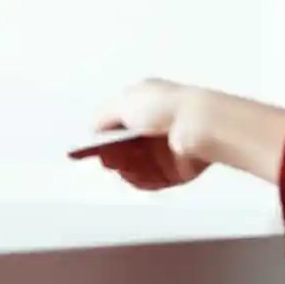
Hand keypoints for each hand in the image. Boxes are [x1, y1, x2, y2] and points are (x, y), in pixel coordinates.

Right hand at [80, 78, 210, 189]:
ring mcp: (164, 149)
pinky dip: (142, 179)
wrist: (199, 126)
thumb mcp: (123, 102)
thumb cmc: (167, 107)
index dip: (100, 137)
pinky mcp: (174, 170)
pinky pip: (150, 180)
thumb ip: (103, 115)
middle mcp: (154, 126)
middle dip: (112, 155)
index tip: (85, 148)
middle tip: (108, 156)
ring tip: (126, 164)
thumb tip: (94, 127)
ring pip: (133, 167)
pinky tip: (139, 173)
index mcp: (144, 103)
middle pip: (122, 149)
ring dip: (127, 167)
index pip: (114, 123)